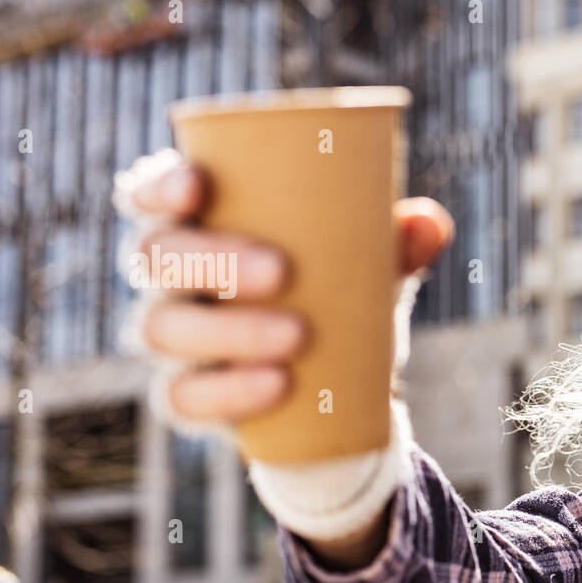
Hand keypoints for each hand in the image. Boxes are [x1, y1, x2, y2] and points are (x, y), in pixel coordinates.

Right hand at [114, 148, 454, 424]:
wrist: (337, 386)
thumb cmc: (336, 295)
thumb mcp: (366, 267)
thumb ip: (398, 243)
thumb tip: (432, 224)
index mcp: (195, 223)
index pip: (149, 193)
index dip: (159, 185)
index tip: (200, 185)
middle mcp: (166, 277)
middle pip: (156, 258)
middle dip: (214, 260)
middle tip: (283, 272)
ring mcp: (169, 336)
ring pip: (162, 328)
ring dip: (229, 330)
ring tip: (298, 336)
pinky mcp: (184, 394)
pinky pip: (183, 396)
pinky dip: (229, 392)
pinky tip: (277, 385)